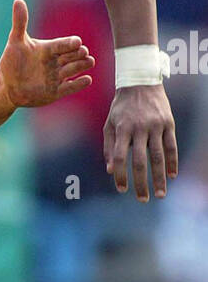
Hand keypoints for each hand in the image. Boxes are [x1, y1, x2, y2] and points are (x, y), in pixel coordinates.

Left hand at [0, 0, 94, 107]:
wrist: (8, 85)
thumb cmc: (13, 61)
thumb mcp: (15, 42)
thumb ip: (20, 22)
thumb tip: (18, 0)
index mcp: (49, 49)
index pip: (63, 44)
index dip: (70, 43)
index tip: (77, 41)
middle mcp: (56, 61)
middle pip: (74, 55)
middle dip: (80, 54)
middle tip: (83, 52)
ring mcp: (57, 76)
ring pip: (75, 69)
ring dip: (82, 66)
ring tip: (89, 62)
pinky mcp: (56, 91)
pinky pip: (71, 87)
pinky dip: (79, 84)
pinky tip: (87, 79)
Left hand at [104, 83, 177, 200]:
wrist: (140, 82)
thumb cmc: (121, 107)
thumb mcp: (109, 123)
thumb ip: (108, 146)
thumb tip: (111, 170)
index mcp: (122, 129)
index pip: (120, 157)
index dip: (121, 175)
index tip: (122, 190)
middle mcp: (139, 128)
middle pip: (139, 161)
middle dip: (141, 183)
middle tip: (143, 200)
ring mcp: (155, 125)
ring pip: (158, 156)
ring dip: (159, 178)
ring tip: (160, 194)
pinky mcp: (168, 123)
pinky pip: (171, 146)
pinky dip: (172, 162)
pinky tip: (172, 176)